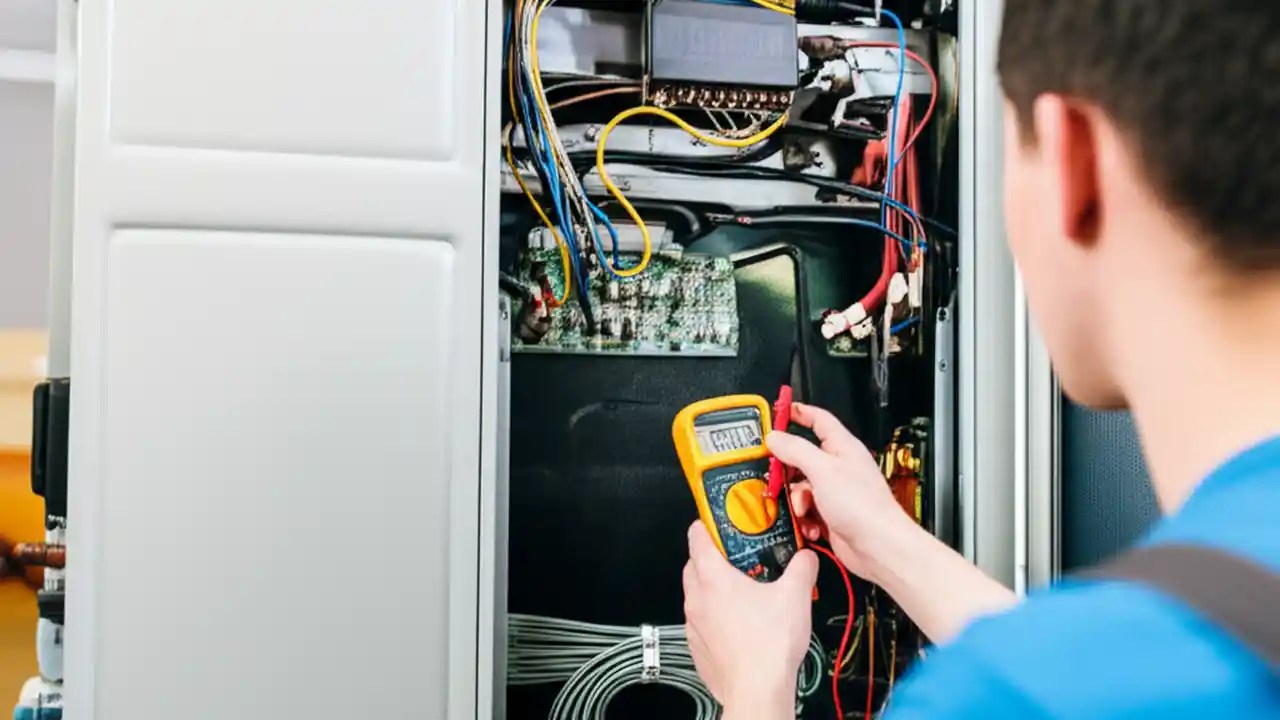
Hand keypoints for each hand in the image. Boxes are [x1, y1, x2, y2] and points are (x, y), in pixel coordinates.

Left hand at [682, 522, 817, 716]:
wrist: (756, 691)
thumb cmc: (770, 642)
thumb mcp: (795, 595)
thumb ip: (802, 567)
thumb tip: (806, 556)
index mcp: (713, 577)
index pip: (697, 535)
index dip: (708, 524)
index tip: (723, 523)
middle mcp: (696, 598)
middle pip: (694, 564)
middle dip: (713, 557)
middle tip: (741, 558)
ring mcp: (693, 624)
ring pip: (696, 594)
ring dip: (713, 589)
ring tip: (744, 594)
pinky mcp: (696, 647)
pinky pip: (701, 622)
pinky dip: (714, 617)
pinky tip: (739, 624)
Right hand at [768, 403, 917, 582]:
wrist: (877, 547)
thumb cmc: (864, 507)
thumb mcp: (823, 470)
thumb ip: (796, 450)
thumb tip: (775, 437)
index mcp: (843, 447)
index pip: (818, 419)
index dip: (798, 413)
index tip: (778, 411)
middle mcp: (839, 467)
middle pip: (802, 456)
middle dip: (787, 467)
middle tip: (775, 473)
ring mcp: (834, 492)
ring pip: (800, 487)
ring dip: (795, 499)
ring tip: (801, 507)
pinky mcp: (829, 515)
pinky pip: (805, 510)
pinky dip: (803, 517)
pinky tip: (809, 524)